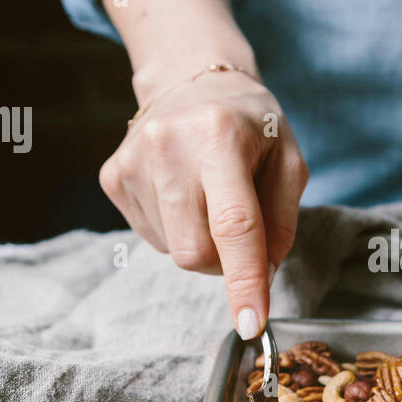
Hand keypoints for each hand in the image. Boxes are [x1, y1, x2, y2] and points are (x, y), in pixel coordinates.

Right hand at [99, 68, 307, 337]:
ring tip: (209, 194)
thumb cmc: (251, 125)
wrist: (192, 77)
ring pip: (175, 251)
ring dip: (202, 240)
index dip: (244, 281)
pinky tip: (184, 191)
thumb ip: (283, 220)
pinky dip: (177, 228)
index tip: (251, 324)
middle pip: (196, 253)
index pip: (234, 226)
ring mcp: (133, 161)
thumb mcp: (289, 159)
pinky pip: (153, 237)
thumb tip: (264, 273)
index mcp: (220, 136)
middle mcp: (168, 146)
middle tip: (240, 229)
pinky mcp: (113, 176)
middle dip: (225, 261)